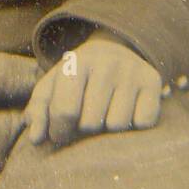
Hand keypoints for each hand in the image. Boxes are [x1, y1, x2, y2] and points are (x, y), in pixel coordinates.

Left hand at [24, 29, 162, 145]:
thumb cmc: (77, 79)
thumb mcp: (53, 87)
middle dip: (83, 130)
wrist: (114, 50)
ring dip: (108, 129)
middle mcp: (106, 62)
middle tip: (85, 122)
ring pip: (117, 125)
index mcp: (76, 62)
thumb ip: (39, 111)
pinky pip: (143, 122)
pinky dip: (135, 124)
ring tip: (104, 116)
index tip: (60, 134)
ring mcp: (131, 70)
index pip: (65, 110)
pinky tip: (128, 112)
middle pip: (90, 123)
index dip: (59, 131)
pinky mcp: (152, 80)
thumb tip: (36, 137)